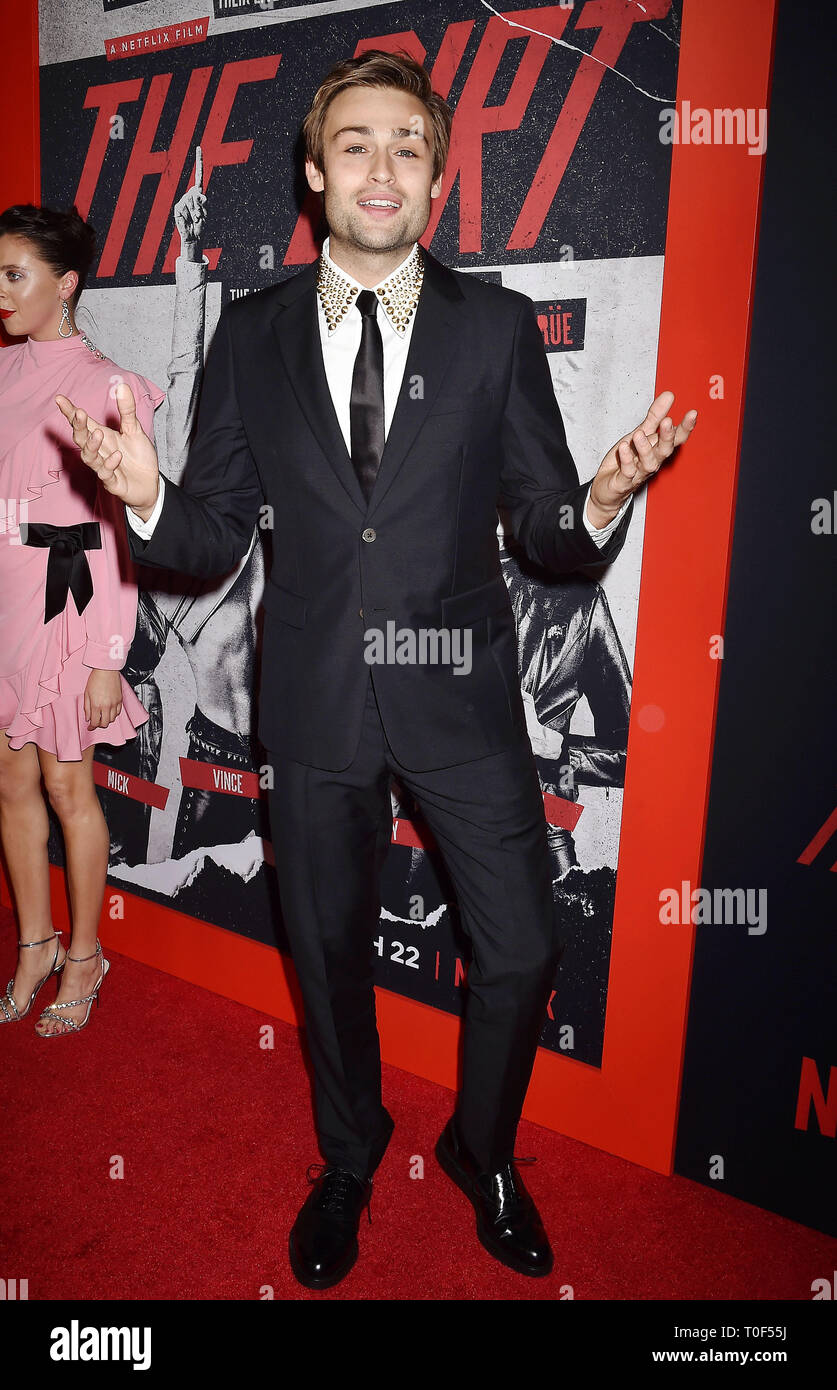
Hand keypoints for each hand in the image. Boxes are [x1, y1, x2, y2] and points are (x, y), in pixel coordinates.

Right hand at [56, 382, 159, 518]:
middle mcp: (100, 451)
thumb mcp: (135, 430)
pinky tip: (117, 456)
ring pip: (89, 457)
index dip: (70, 411)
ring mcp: (104, 467)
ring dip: (91, 445)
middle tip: (79, 413)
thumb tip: (122, 385)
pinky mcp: (112, 483)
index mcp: (102, 436)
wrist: (150, 485)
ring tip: (98, 433)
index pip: (83, 423)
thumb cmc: (139, 458)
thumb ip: (127, 410)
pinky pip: (106, 474)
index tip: (59, 399)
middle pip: (81, 439)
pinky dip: (109, 465)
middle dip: (78, 427)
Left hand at [84, 669, 122, 730]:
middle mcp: (106, 706)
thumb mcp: (86, 694)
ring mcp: (114, 703)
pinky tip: (109, 711)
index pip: (94, 722)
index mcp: (96, 705)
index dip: (91, 727)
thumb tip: (88, 717)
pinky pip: (118, 712)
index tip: (90, 727)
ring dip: (107, 719)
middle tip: (96, 722)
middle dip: (99, 725)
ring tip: (102, 715)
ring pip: (112, 719)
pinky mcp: (120, 700)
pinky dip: (113, 714)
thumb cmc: (96, 679)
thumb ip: (86, 708)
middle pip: (104, 724)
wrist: (107, 670)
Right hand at [174, 146, 206, 261]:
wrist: (194, 236)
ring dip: (196, 211)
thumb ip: (202, 201)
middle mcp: (190, 194)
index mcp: (199, 193)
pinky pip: (184, 206)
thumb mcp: (206, 213)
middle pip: (196, 192)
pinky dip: (189, 214)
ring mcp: (183, 200)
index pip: (199, 175)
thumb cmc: (201, 225)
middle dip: (200, 205)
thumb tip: (197, 191)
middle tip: (200, 216)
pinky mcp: (178, 207)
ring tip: (195, 219)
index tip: (198, 147)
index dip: (199, 162)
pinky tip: (189, 219)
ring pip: (190, 200)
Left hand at [588, 391, 697, 525]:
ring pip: (648, 464)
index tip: (693, 413)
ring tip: (638, 434)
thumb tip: (670, 395)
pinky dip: (626, 461)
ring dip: (645, 448)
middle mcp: (651, 462)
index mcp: (657, 449)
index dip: (685, 428)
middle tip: (668, 422)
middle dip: (668, 437)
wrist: (607, 489)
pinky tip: (623, 447)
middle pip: (665, 451)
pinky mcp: (622, 483)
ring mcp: (638, 474)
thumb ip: (654, 417)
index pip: (676, 439)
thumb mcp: (640, 434)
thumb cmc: (626, 461)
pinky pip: (627, 473)